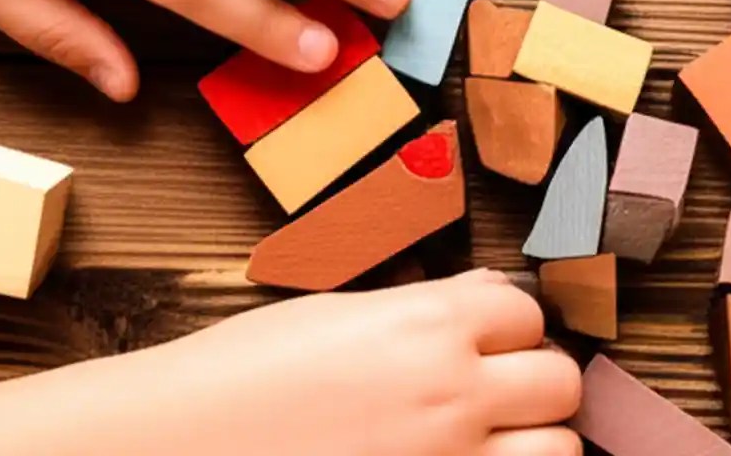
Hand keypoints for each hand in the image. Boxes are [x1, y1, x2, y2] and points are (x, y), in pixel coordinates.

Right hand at [138, 269, 582, 454]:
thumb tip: (488, 291)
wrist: (171, 446)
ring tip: (493, 442)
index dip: (509, 324)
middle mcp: (450, 392)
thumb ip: (424, 306)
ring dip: (537, 443)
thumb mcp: (333, 315)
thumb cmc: (238, 375)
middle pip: (559, 380)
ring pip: (560, 452)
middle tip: (501, 393)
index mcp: (423, 324)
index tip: (492, 339)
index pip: (524, 310)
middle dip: (537, 382)